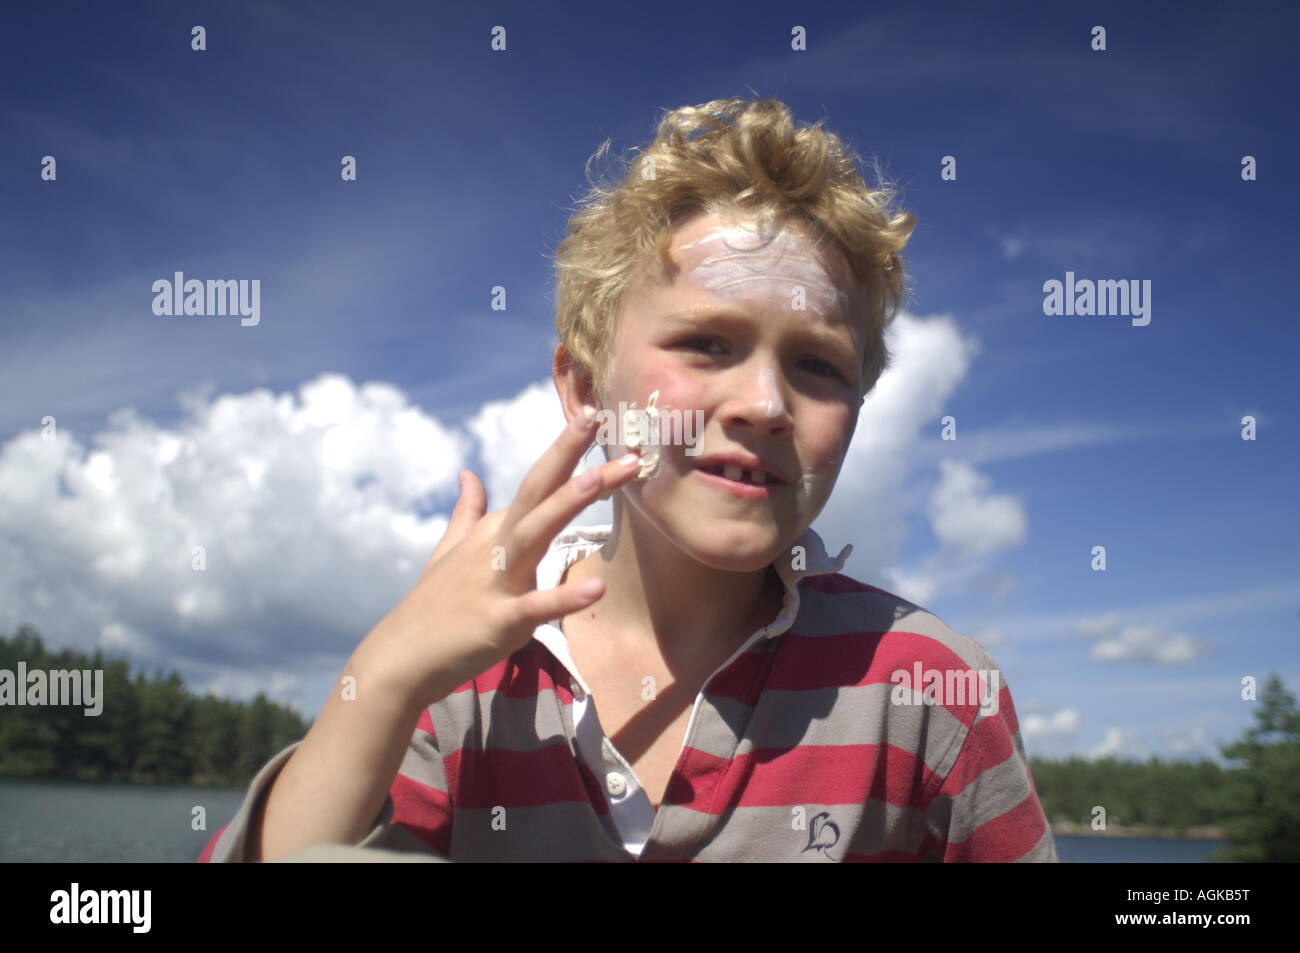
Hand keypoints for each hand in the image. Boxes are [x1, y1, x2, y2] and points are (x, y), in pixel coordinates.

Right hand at [357, 406, 640, 711]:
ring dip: (565, 504)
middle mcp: (495, 547)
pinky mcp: (497, 622)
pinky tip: (596, 587)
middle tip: (600, 420)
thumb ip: (467, 513)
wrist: (399, 658)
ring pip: (533, 534)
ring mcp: (495, 582)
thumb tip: (468, 474)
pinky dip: (564, 598)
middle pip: (538, 494)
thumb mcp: (449, 553)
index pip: (538, 483)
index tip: (596, 415)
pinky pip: (534, 607)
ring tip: (599, 478)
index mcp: (493, 531)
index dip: (567, 451)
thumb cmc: (432, 607)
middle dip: (570, 457)